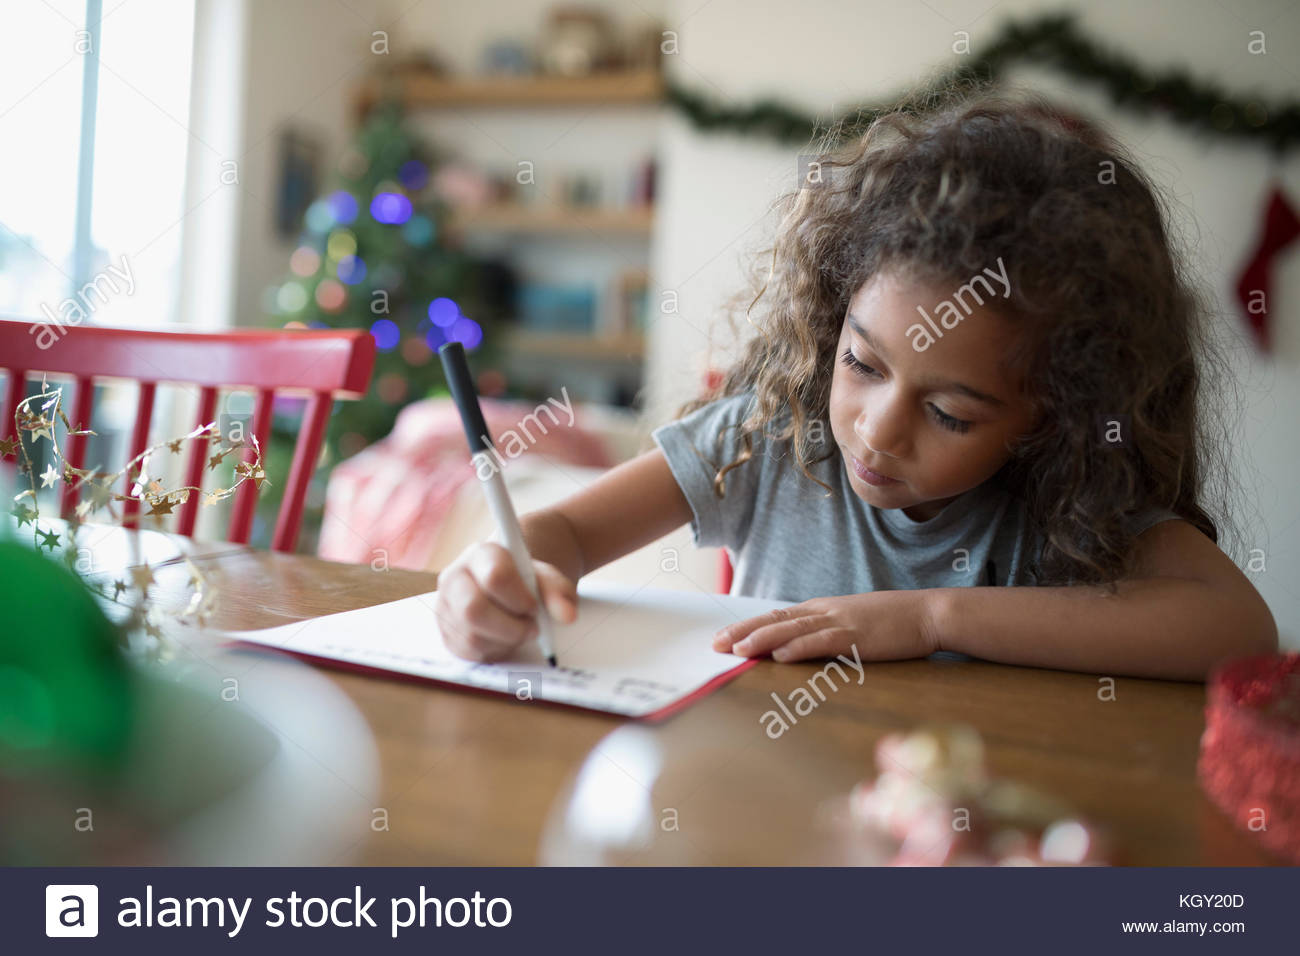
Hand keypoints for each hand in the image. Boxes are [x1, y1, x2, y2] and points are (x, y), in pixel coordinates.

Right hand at [434, 541, 577, 661]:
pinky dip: (494, 650)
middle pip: (474, 610)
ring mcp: (445, 606)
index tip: (534, 606)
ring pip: (472, 636)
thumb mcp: (546, 578)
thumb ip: (558, 592)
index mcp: (480, 554)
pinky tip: (504, 638)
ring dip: (505, 640)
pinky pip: (468, 652)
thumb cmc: (526, 580)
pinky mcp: (447, 632)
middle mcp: (454, 577)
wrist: (508, 584)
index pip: (495, 577)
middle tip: (531, 627)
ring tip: (519, 630)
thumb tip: (567, 616)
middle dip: (510, 626)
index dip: (520, 598)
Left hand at [712, 590, 940, 662]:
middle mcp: (825, 611)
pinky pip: (824, 642)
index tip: (722, 638)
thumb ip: (823, 630)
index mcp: (822, 609)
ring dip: (764, 640)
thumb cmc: (891, 622)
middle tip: (716, 645)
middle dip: (744, 633)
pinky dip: (801, 648)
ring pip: (794, 629)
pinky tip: (782, 655)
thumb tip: (796, 643)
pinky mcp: (858, 637)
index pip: (776, 616)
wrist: (927, 613)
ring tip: (739, 650)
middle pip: (776, 620)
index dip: (747, 627)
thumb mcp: (850, 621)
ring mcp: (841, 622)